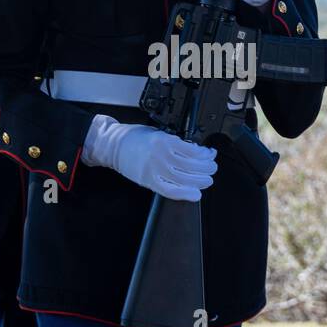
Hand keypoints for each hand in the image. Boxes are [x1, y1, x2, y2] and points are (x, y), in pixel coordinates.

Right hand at [82, 114, 216, 201]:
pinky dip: (185, 194)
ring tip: (206, 179)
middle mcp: (161, 156)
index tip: (209, 154)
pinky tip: (195, 193)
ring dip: (200, 181)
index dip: (206, 154)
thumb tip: (197, 151)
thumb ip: (177, 142)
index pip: (193, 150)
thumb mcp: (159, 133)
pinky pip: (170, 191)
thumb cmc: (135, 138)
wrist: (114, 146)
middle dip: (207, 168)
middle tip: (211, 168)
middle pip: (192, 166)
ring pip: (185, 179)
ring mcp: (155, 170)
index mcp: (165, 141)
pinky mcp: (149, 181)